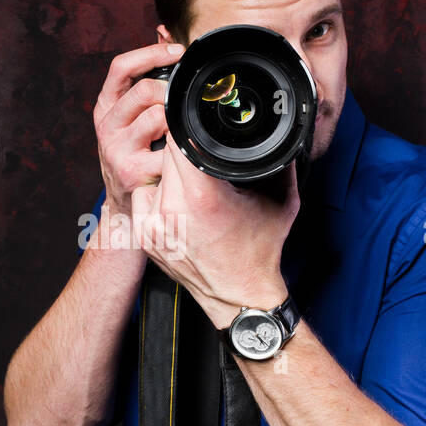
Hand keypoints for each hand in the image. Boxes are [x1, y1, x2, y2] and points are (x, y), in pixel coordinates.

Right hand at [91, 40, 184, 241]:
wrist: (125, 204)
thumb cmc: (136, 151)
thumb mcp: (132, 114)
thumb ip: (147, 76)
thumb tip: (164, 32)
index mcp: (105, 105)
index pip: (121, 67)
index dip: (150, 54)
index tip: (178, 51)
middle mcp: (106, 125)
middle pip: (144, 92)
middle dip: (171, 92)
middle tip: (183, 102)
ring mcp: (117, 149)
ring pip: (158, 118)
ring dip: (177, 122)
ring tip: (179, 131)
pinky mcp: (132, 172)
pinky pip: (170, 149)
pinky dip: (182, 148)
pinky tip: (183, 152)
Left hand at [132, 131, 299, 328]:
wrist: (240, 298)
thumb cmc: (261, 252)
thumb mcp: (282, 199)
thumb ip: (279, 162)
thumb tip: (278, 133)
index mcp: (203, 197)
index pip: (179, 140)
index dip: (189, 129)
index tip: (198, 128)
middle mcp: (173, 210)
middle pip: (166, 156)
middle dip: (183, 152)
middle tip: (202, 162)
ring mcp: (154, 226)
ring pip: (153, 175)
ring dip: (170, 174)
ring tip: (194, 188)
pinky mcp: (145, 237)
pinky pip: (143, 197)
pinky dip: (158, 195)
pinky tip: (179, 204)